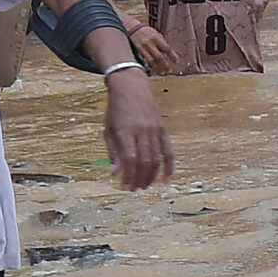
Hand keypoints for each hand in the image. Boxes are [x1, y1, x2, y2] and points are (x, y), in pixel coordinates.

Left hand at [103, 71, 172, 189]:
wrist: (130, 87)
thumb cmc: (116, 111)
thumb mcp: (108, 130)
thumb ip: (113, 152)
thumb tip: (115, 174)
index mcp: (125, 131)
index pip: (129, 159)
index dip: (127, 176)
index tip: (124, 187)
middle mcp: (141, 130)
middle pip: (143, 161)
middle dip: (139, 179)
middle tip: (134, 189)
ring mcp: (154, 129)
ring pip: (156, 159)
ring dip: (151, 176)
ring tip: (144, 185)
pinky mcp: (163, 129)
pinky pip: (168, 151)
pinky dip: (169, 167)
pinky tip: (166, 180)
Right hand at [127, 23, 176, 73]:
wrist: (131, 28)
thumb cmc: (145, 31)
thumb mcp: (155, 33)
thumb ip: (161, 42)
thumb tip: (168, 53)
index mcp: (155, 37)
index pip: (166, 48)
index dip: (173, 56)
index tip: (177, 62)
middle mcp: (149, 43)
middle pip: (159, 57)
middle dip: (165, 65)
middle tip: (169, 70)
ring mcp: (142, 48)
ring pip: (151, 61)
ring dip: (158, 68)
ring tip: (162, 72)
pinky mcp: (136, 53)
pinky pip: (144, 62)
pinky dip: (149, 67)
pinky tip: (153, 70)